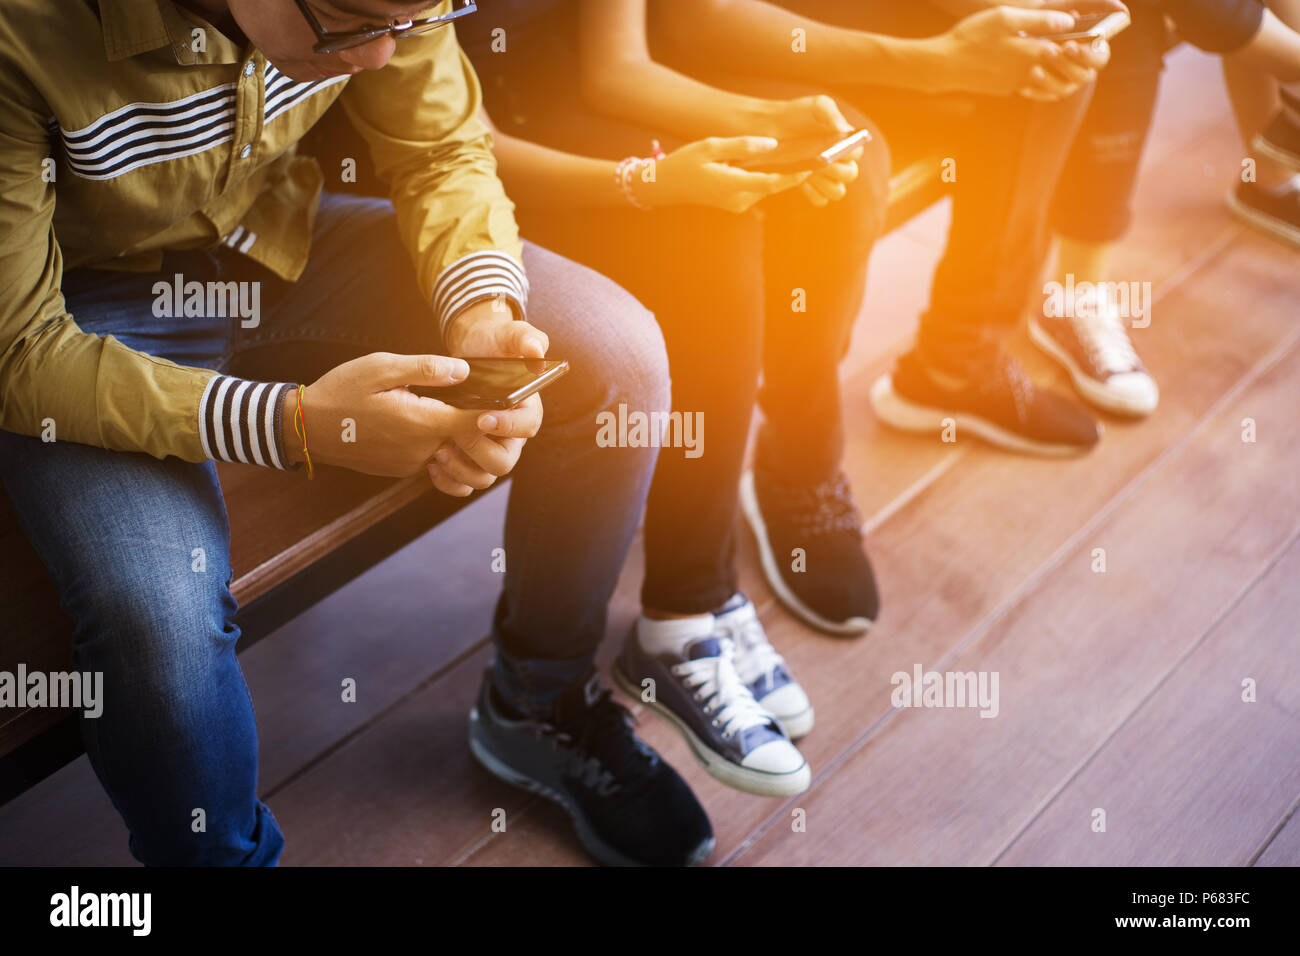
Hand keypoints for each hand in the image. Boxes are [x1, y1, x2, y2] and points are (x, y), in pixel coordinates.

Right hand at [284, 352, 482, 476]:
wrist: (305, 428)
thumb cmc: (341, 391)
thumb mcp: (381, 368)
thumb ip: (426, 369)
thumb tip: (464, 370)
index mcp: (421, 423)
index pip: (476, 424)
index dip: (495, 412)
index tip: (505, 398)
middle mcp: (421, 450)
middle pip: (468, 442)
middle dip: (480, 423)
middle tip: (484, 399)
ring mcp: (410, 464)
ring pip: (451, 451)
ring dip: (457, 435)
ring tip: (456, 407)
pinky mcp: (401, 469)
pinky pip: (431, 458)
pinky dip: (437, 443)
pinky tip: (428, 420)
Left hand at [432, 298, 546, 495]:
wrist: (469, 353)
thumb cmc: (494, 344)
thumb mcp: (509, 335)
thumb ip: (526, 338)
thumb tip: (536, 351)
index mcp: (527, 410)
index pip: (527, 426)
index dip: (508, 426)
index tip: (483, 418)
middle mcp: (511, 436)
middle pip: (505, 460)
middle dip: (479, 450)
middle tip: (455, 433)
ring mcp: (490, 450)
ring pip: (484, 477)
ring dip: (461, 469)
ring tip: (439, 450)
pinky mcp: (470, 458)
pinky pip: (464, 483)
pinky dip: (448, 480)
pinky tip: (432, 464)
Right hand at [638, 136, 810, 212]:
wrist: (666, 186)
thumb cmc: (685, 162)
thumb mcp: (711, 146)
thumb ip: (742, 146)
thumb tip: (772, 144)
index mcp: (732, 184)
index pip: (772, 182)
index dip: (795, 174)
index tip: (814, 163)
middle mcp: (739, 199)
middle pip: (774, 185)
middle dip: (793, 172)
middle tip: (814, 154)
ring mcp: (738, 204)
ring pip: (767, 187)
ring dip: (781, 174)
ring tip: (801, 155)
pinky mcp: (737, 204)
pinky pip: (758, 189)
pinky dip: (768, 178)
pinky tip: (777, 163)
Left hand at [757, 95, 863, 206]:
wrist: (769, 128)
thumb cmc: (796, 114)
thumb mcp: (817, 106)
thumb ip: (832, 114)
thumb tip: (844, 132)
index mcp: (845, 141)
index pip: (857, 152)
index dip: (847, 153)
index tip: (832, 149)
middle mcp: (839, 161)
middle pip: (850, 174)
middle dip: (836, 170)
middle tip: (819, 164)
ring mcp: (825, 177)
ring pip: (837, 191)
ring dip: (826, 184)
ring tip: (809, 173)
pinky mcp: (810, 187)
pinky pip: (820, 199)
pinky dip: (814, 193)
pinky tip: (801, 181)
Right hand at [930, 3, 1122, 99]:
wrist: (943, 66)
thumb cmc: (971, 37)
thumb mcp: (1004, 18)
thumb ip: (1038, 20)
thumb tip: (1068, 21)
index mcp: (1032, 50)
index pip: (1071, 51)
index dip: (1087, 45)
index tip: (1095, 38)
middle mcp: (1029, 71)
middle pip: (1069, 74)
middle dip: (1082, 64)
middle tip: (1086, 52)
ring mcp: (1017, 83)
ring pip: (1054, 88)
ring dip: (1066, 78)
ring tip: (1070, 65)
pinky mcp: (1006, 89)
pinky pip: (1034, 90)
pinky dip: (1045, 84)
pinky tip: (1043, 74)